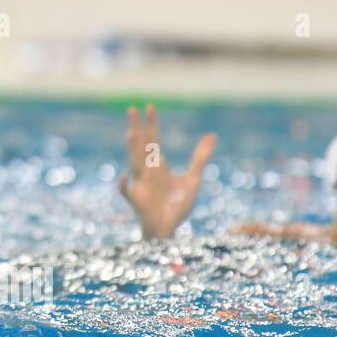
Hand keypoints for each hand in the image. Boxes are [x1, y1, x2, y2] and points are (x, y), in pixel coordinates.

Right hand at [118, 103, 215, 239]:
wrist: (169, 229)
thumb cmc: (177, 205)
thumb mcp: (193, 179)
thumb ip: (200, 157)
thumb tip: (212, 135)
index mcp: (159, 166)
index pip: (154, 140)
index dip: (152, 124)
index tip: (149, 107)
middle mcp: (148, 172)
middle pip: (141, 146)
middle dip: (138, 128)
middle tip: (133, 109)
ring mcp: (141, 185)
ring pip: (134, 162)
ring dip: (133, 149)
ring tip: (132, 134)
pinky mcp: (137, 200)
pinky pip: (126, 191)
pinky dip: (124, 184)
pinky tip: (126, 176)